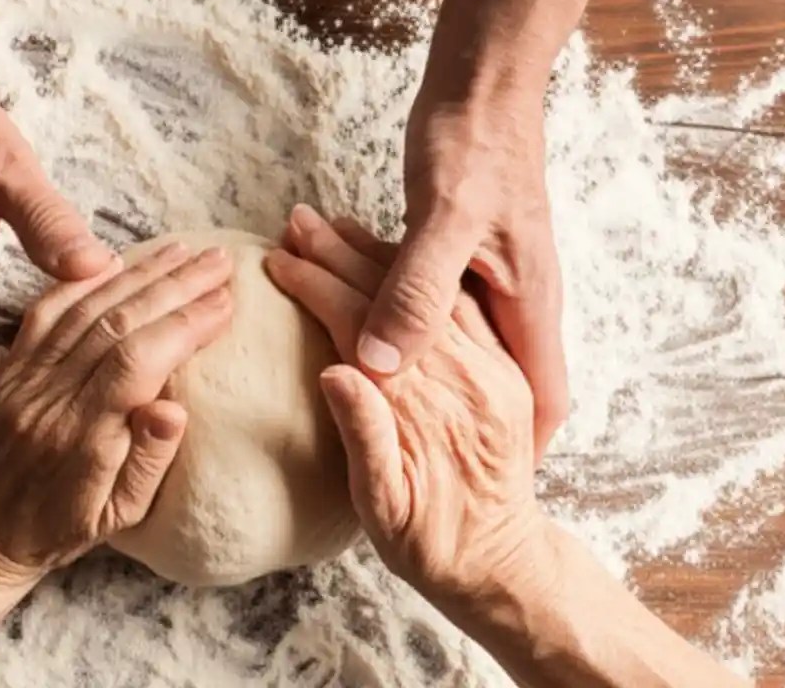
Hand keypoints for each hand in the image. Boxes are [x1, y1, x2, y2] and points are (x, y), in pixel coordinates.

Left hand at [0, 244, 232, 591]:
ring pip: (85, 308)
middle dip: (174, 285)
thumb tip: (174, 408)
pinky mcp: (6, 369)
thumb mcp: (112, 520)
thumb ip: (145, 464)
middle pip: (118, 322)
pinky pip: (45, 311)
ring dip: (139, 273)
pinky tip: (116, 261)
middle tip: (219, 261)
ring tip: (183, 252)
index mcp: (80, 439)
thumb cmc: (50, 535)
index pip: (139, 361)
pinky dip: (84, 280)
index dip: (185, 325)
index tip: (224, 302)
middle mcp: (48, 399)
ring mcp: (23, 379)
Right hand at [270, 209, 545, 598]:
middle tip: (295, 223)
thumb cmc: (435, 545)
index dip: (318, 285)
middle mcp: (464, 376)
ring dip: (375, 254)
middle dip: (339, 254)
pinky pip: (458, 304)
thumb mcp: (388, 510)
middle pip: (394, 295)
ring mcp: (489, 368)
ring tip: (331, 226)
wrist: (503, 562)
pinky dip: (419, 275)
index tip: (281, 261)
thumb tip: (334, 373)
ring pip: (426, 289)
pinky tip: (388, 255)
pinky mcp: (501, 368)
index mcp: (427, 404)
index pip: (363, 320)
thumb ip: (366, 439)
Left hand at [358, 89, 567, 458]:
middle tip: (427, 453)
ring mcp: (490, 277)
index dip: (531, 450)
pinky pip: (430, 307)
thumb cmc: (475, 143)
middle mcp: (516, 298)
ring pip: (456, 343)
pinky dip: (394, 322)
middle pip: (495, 375)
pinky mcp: (461, 254)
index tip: (496, 491)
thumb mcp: (446, 219)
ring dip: (417, 365)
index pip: (548, 399)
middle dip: (458, 412)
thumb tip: (380, 366)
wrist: (480, 81)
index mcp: (528, 302)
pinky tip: (359, 332)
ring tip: (388, 405)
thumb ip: (417, 293)